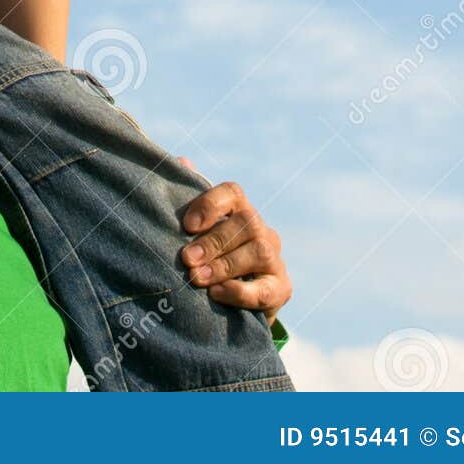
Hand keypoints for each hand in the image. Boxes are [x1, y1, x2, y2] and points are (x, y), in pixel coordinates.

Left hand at [180, 181, 290, 323]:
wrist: (230, 302)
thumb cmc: (206, 257)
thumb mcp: (193, 231)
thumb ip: (185, 196)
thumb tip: (183, 162)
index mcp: (240, 210)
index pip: (232, 193)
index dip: (210, 204)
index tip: (186, 225)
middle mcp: (261, 230)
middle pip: (245, 223)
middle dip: (212, 242)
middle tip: (187, 259)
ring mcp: (274, 259)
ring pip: (258, 252)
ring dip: (224, 265)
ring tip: (197, 277)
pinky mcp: (281, 289)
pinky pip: (266, 289)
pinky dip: (240, 291)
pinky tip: (217, 293)